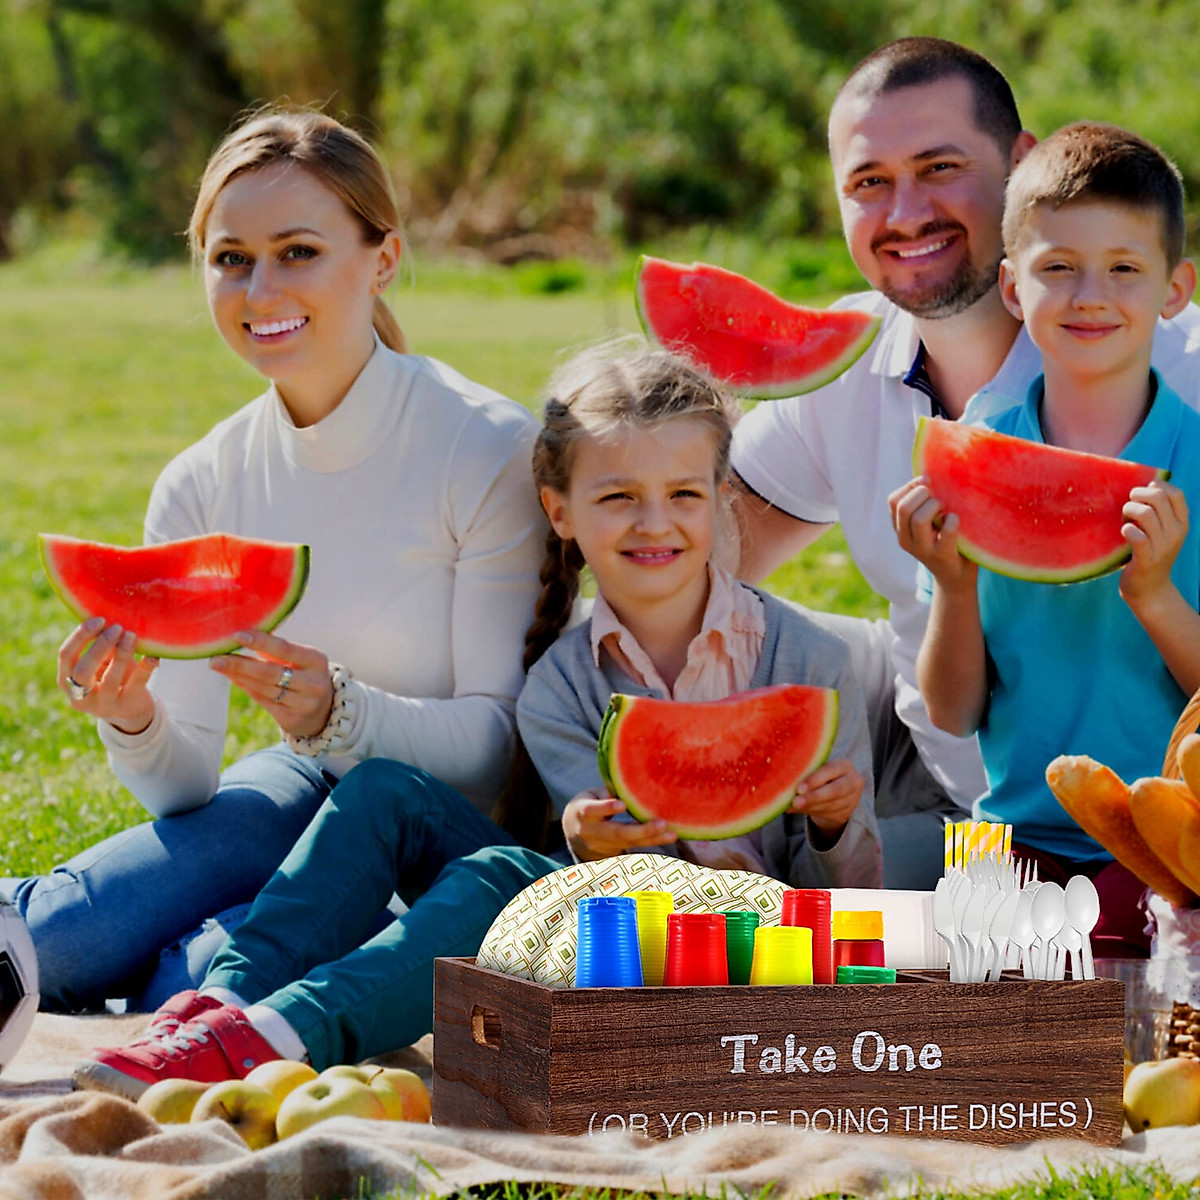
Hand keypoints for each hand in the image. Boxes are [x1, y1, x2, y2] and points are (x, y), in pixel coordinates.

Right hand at [57, 616, 157, 733]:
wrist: (131, 711)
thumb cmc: (112, 677)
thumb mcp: (102, 663)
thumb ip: (102, 646)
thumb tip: (112, 620)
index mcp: (66, 680)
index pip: (66, 655)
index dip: (80, 636)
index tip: (100, 619)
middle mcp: (80, 696)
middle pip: (82, 671)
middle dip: (100, 646)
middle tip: (117, 628)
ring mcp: (103, 705)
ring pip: (110, 679)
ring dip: (122, 655)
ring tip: (132, 636)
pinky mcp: (127, 706)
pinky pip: (137, 684)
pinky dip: (146, 667)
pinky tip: (153, 655)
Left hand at [210, 630, 333, 738]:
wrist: (325, 710)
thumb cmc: (305, 674)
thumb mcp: (301, 659)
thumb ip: (277, 648)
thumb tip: (244, 631)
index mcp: (317, 661)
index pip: (286, 649)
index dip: (261, 642)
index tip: (238, 635)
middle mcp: (313, 684)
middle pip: (270, 673)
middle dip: (240, 664)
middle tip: (215, 658)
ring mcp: (303, 704)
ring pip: (263, 688)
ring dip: (238, 675)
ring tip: (218, 664)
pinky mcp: (291, 719)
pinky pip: (262, 700)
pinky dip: (245, 686)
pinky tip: (232, 677)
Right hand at [562, 788, 676, 861]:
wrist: (573, 833)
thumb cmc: (587, 807)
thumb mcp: (590, 796)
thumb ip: (607, 794)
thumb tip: (631, 786)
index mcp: (582, 813)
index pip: (592, 811)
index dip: (606, 808)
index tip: (622, 805)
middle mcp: (590, 833)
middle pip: (616, 833)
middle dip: (639, 830)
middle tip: (661, 824)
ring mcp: (601, 846)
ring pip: (628, 843)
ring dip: (651, 838)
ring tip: (671, 833)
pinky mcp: (612, 853)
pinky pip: (634, 847)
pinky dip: (652, 842)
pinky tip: (669, 836)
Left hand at [790, 758, 862, 839]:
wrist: (838, 792)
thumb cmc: (822, 775)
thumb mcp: (818, 770)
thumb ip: (806, 773)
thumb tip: (783, 781)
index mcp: (845, 765)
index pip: (831, 770)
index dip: (815, 780)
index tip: (799, 788)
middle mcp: (853, 780)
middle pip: (835, 790)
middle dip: (814, 797)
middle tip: (795, 802)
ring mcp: (853, 798)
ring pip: (830, 805)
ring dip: (810, 807)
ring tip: (793, 806)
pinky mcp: (847, 813)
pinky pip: (828, 814)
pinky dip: (811, 812)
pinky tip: (798, 810)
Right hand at [888, 476, 976, 592]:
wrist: (955, 576)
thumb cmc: (943, 541)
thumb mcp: (926, 525)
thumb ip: (922, 504)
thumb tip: (928, 476)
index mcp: (900, 529)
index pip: (893, 501)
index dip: (910, 486)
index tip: (928, 482)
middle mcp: (906, 540)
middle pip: (904, 508)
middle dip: (923, 495)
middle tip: (938, 499)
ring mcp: (923, 550)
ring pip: (919, 519)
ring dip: (935, 506)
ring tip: (945, 510)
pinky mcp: (942, 556)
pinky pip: (947, 531)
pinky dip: (953, 520)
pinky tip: (954, 520)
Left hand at [1120, 480, 1187, 611]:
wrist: (1149, 590)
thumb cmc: (1149, 553)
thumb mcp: (1162, 531)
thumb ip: (1160, 511)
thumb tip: (1147, 484)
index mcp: (1182, 523)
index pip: (1176, 493)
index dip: (1156, 486)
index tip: (1142, 495)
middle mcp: (1176, 533)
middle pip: (1158, 498)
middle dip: (1137, 496)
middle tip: (1128, 508)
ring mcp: (1163, 547)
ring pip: (1145, 513)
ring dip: (1128, 511)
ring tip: (1124, 521)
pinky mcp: (1147, 560)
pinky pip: (1136, 536)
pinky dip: (1126, 529)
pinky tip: (1124, 532)